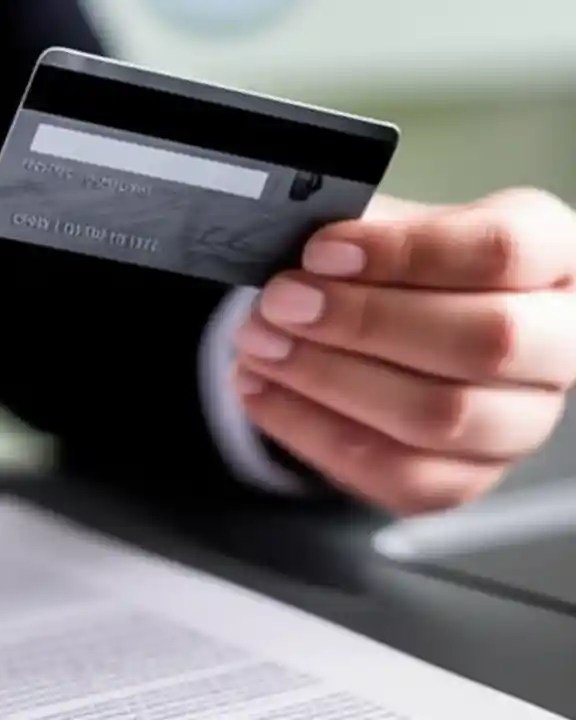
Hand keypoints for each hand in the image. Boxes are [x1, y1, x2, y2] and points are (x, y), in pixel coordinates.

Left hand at [232, 188, 575, 514]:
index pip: (505, 251)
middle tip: (282, 302)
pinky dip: (310, 431)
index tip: (321, 251)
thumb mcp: (391, 225)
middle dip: (364, 322)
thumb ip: (358, 228)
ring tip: (260, 345)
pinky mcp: (466, 478)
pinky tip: (259, 391)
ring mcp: (521, 422)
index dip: (408, 253)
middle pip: (484, 341)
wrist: (396, 325)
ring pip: (440, 417)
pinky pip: (396, 473)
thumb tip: (293, 246)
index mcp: (555, 257)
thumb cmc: (400, 268)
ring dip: (328, 379)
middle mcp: (560, 344)